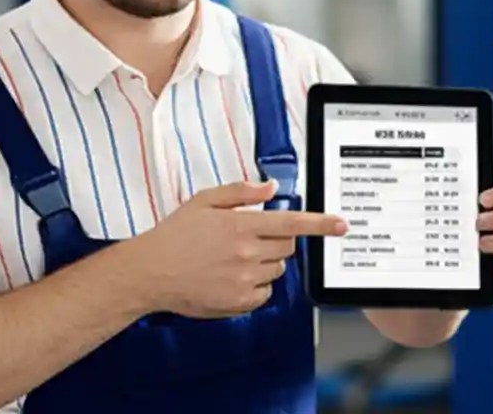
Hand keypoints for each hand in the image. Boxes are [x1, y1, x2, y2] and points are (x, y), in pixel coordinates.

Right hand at [131, 180, 347, 318]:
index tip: (341, 225)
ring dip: (266, 262)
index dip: (321, 224)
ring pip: (278, 269)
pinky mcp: (239, 303)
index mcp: (242, 226)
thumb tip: (270, 189)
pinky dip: (256, 284)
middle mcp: (248, 254)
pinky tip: (232, 276)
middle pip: (288, 247)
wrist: (150, 272)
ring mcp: (245, 280)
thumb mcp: (204, 201)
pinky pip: (265, 292)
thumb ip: (241, 192)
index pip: (293, 223)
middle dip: (278, 240)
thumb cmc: (175, 235)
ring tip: (235, 258)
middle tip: (251, 237)